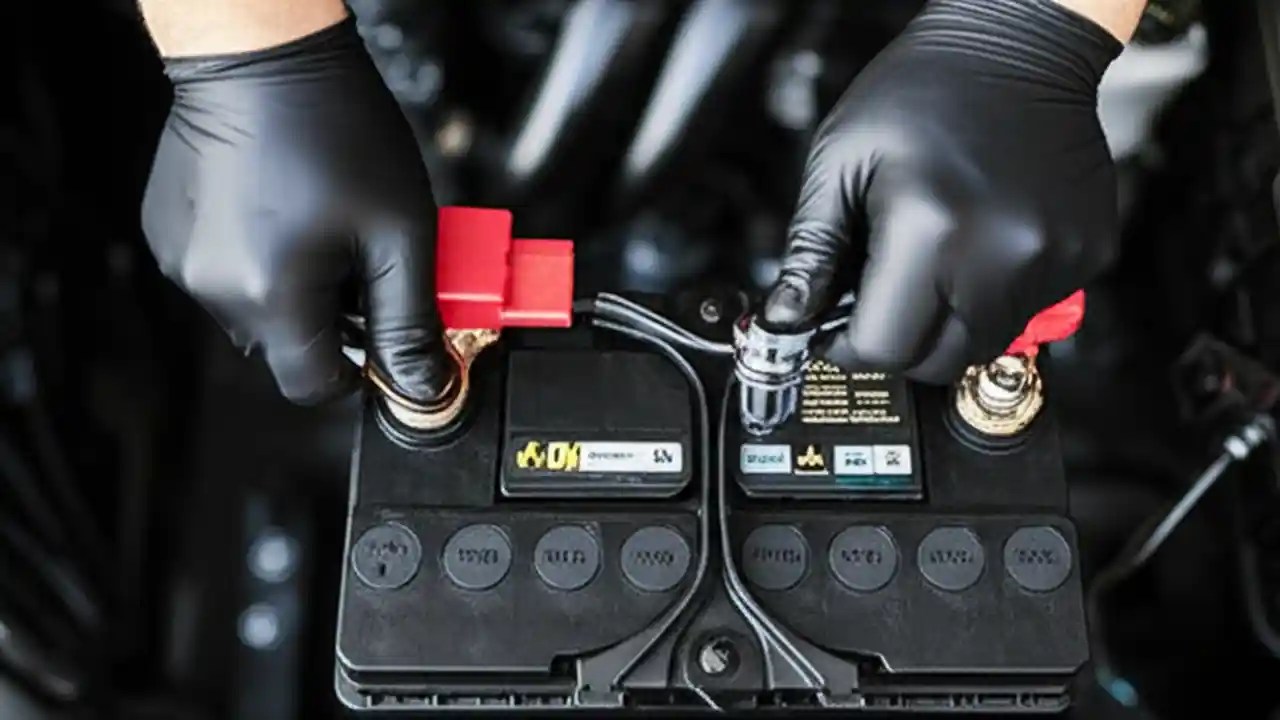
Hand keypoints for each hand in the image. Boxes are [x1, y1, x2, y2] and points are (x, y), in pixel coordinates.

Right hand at [142, 17, 452, 404]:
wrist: (266, 51)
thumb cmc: (334, 126)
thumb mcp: (401, 234)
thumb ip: (411, 320)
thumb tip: (423, 384)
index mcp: (270, 296)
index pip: (315, 387)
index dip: (362, 372)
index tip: (387, 341)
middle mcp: (214, 288)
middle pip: (289, 347)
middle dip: (336, 318)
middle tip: (367, 260)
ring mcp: (184, 260)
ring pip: (260, 311)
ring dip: (300, 288)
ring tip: (327, 225)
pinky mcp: (171, 234)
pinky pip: (228, 273)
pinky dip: (264, 258)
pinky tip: (287, 210)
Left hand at [763, 0, 1123, 382]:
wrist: (1018, 43)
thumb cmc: (924, 90)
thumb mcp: (840, 163)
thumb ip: (811, 252)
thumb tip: (788, 318)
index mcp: (930, 230)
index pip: (883, 348)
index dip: (850, 345)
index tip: (840, 326)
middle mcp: (1000, 254)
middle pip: (938, 362)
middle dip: (900, 342)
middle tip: (883, 297)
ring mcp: (1051, 259)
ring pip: (985, 343)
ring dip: (950, 321)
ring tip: (935, 259)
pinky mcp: (1084, 254)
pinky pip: (1029, 310)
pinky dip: (995, 295)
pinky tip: (980, 242)